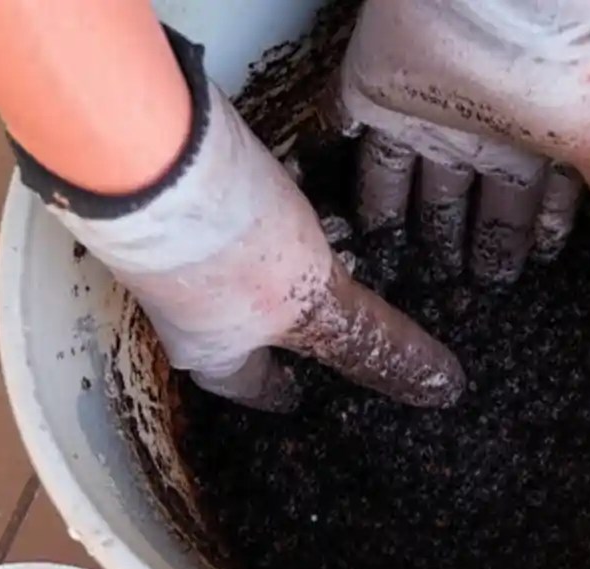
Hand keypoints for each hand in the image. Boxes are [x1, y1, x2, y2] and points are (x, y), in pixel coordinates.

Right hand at [20, 42, 463, 411]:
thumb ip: (368, 342)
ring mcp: (182, 242)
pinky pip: (244, 209)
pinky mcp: (187, 189)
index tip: (302, 395)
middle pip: (246, 325)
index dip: (279, 393)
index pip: (247, 388)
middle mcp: (188, 304)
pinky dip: (277, 208)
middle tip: (339, 311)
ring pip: (247, 265)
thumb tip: (438, 389)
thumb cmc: (224, 254)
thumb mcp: (313, 305)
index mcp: (212, 352)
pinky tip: (305, 191)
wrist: (151, 152)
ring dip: (289, 258)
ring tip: (340, 245)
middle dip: (292, 319)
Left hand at [339, 0, 589, 282]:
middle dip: (474, 238)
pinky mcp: (375, 93)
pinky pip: (357, 143)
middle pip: (476, 196)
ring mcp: (428, 110)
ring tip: (409, 270)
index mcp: (540, 137)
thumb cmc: (558, 64)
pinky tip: (346, 217)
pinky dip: (353, 177)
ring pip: (419, 182)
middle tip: (467, 286)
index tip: (536, 269)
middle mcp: (485, 127)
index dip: (538, 231)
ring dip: (415, 222)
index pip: (540, 197)